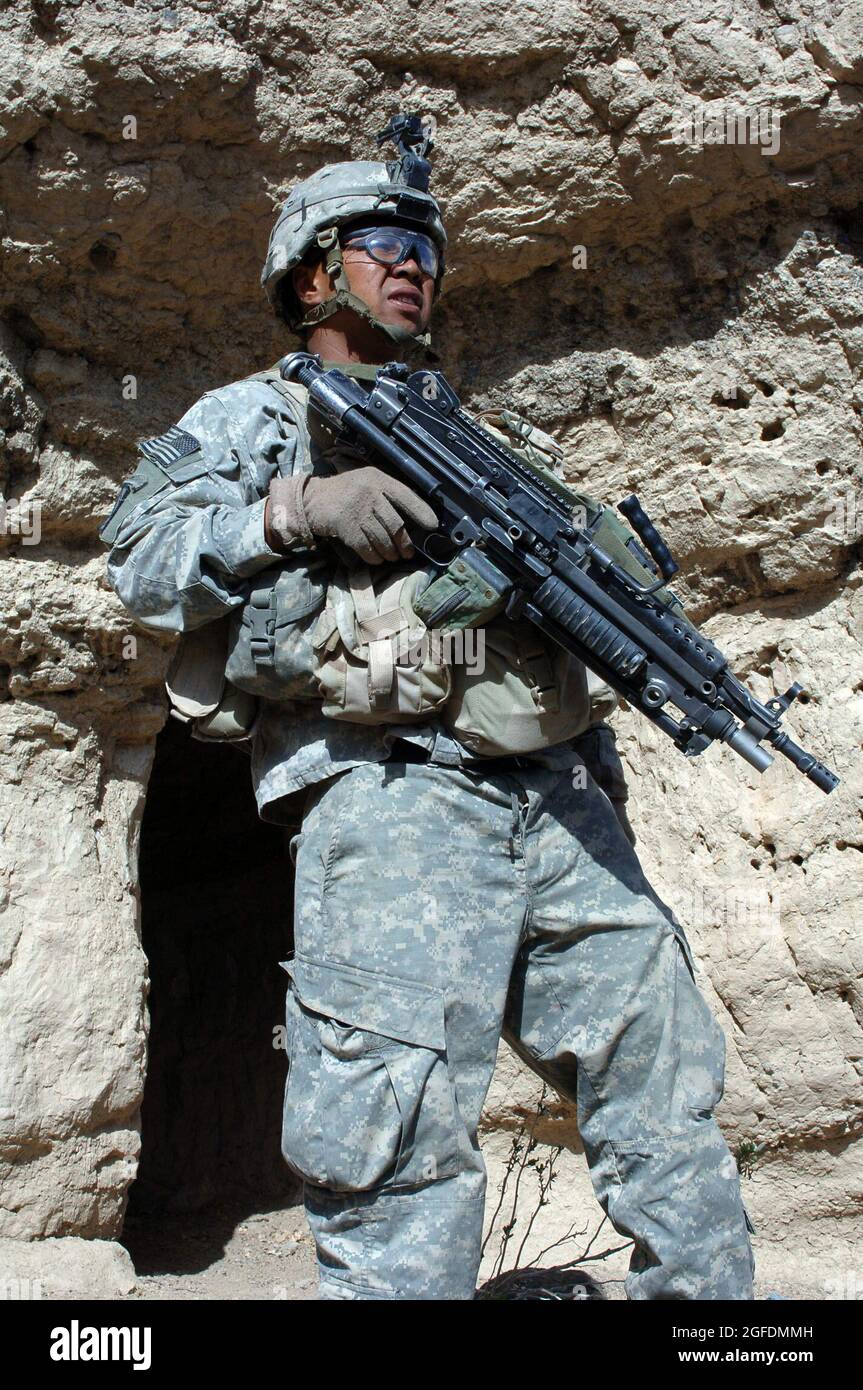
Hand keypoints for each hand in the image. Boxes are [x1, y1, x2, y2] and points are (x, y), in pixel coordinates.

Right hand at [300, 467, 437, 563]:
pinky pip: (366, 547)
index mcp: (378, 479)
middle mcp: (369, 492)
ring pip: (382, 538)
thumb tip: (413, 518)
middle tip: (408, 553)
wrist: (312, 499)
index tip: (433, 526)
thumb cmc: (345, 493)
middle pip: (395, 524)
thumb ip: (386, 495)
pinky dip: (374, 556)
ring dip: (390, 552)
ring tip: (392, 557)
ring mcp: (357, 509)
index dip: (421, 511)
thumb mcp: (367, 483)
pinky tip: (377, 559)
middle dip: (404, 543)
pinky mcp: (345, 526)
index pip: (405, 495)